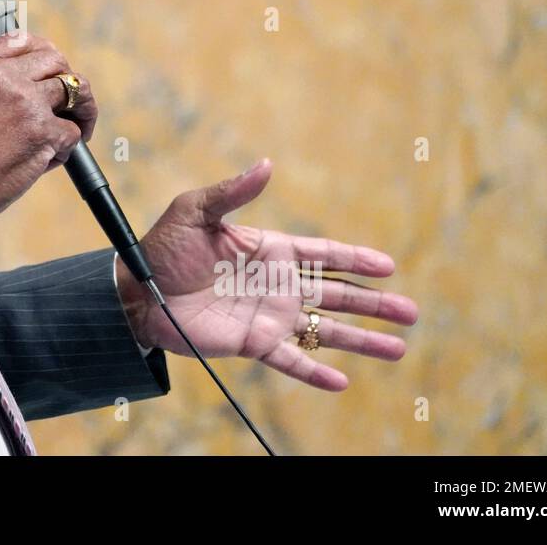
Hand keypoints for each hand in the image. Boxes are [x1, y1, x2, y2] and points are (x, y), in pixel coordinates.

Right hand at [0, 30, 95, 266]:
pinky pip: (73, 132)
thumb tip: (28, 86)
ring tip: (81, 124)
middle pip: (54, 60)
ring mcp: (25, 101)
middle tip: (70, 101)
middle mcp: (0, 77)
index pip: (20, 41)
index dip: (43, 53)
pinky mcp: (43, 131)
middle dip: (67, 79)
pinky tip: (51, 160)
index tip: (51, 69)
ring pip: (74, 90)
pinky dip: (68, 148)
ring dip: (83, 109)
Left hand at [116, 159, 417, 389]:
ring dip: (360, 340)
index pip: (323, 254)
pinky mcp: (250, 343)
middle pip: (336, 294)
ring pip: (324, 329)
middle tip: (411, 312)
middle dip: (374, 303)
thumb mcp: (196, 211)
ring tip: (397, 349)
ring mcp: (267, 315)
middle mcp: (276, 284)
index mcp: (268, 250)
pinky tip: (341, 382)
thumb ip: (233, 192)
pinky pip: (289, 359)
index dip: (356, 260)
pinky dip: (314, 371)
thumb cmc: (162, 246)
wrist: (135, 290)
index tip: (388, 267)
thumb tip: (267, 164)